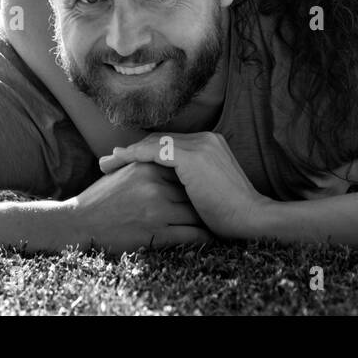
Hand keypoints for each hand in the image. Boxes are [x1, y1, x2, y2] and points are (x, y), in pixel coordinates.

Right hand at [65, 161, 210, 254]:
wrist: (78, 223)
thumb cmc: (99, 199)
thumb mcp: (123, 173)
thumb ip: (146, 164)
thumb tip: (170, 161)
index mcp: (147, 167)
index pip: (182, 169)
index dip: (195, 180)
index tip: (206, 186)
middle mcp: (155, 184)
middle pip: (192, 190)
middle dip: (204, 198)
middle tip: (216, 204)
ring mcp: (158, 208)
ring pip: (196, 212)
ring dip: (207, 218)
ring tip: (217, 221)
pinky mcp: (158, 232)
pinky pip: (192, 234)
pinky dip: (205, 236)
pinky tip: (210, 237)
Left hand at [99, 132, 272, 239]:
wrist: (252, 218)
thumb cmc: (230, 214)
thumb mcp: (207, 191)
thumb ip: (190, 181)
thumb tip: (165, 188)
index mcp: (210, 145)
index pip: (169, 143)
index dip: (144, 152)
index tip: (124, 162)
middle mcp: (205, 139)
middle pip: (159, 140)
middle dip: (131, 150)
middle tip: (108, 161)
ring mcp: (200, 145)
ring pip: (153, 143)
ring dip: (127, 153)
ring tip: (106, 164)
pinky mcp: (192, 157)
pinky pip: (155, 151)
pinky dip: (134, 155)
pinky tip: (118, 161)